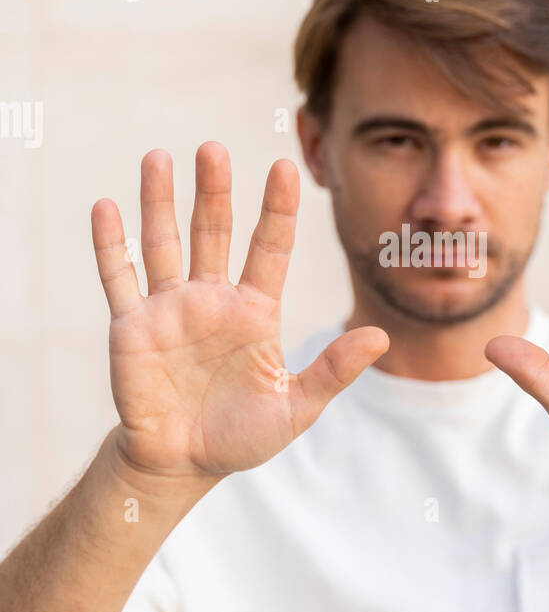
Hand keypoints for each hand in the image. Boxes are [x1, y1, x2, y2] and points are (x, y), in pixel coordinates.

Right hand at [92, 142, 387, 482]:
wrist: (183, 464)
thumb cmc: (242, 435)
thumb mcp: (296, 407)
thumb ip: (334, 370)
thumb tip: (381, 336)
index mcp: (255, 310)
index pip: (270, 247)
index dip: (277, 209)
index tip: (284, 167)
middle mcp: (212, 298)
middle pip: (214, 232)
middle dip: (214, 190)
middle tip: (213, 147)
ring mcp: (170, 308)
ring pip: (163, 242)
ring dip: (159, 201)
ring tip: (158, 156)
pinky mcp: (132, 327)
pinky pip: (119, 278)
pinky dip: (110, 245)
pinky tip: (105, 208)